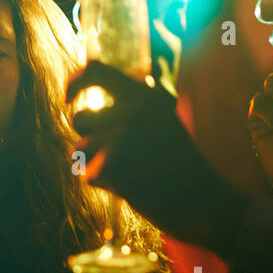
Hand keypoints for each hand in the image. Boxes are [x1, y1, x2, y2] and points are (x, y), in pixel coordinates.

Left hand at [67, 61, 245, 245]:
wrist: (205, 202)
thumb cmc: (180, 166)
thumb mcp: (162, 122)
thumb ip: (129, 111)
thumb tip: (81, 113)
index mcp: (145, 95)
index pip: (95, 70)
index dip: (74, 82)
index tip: (67, 99)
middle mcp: (132, 110)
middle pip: (80, 120)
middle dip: (89, 139)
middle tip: (120, 156)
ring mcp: (122, 136)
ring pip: (79, 149)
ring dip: (96, 165)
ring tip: (131, 173)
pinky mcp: (113, 165)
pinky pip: (88, 175)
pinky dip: (104, 185)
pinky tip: (131, 188)